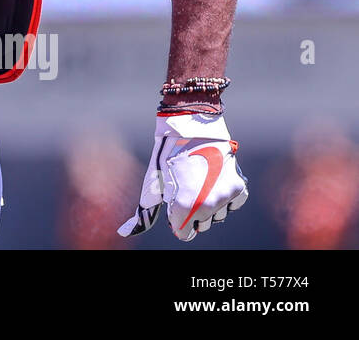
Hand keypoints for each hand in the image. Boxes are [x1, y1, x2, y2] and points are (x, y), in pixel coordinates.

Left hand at [118, 112, 248, 241]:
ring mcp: (225, 196)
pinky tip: (212, 182)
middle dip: (191, 213)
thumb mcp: (152, 184)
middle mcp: (209, 204)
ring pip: (217, 216)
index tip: (172, 204)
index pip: (183, 233)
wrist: (191, 128)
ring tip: (197, 183)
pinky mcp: (238, 186)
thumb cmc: (166, 156)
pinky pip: (232, 204)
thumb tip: (124, 233)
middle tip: (184, 189)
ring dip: (208, 206)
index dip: (175, 221)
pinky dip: (223, 198)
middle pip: (201, 225)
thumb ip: (144, 213)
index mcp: (186, 206)